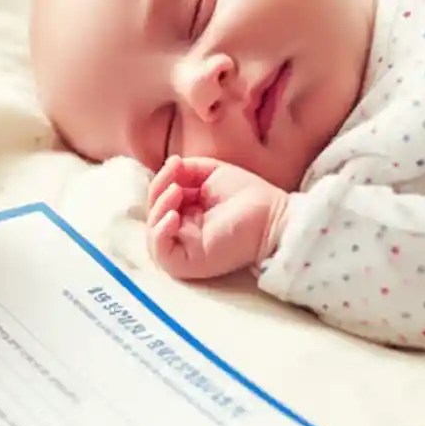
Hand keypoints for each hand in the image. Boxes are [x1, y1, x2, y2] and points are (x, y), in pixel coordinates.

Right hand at [145, 156, 288, 279]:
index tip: (176, 162)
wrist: (272, 217)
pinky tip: (174, 216)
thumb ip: (187, 169)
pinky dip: (160, 232)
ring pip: (152, 232)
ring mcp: (183, 248)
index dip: (162, 181)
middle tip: (175, 177)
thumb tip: (169, 165)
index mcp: (187, 212)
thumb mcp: (212, 172)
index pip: (160, 199)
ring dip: (159, 208)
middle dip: (158, 191)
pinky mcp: (186, 263)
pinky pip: (160, 251)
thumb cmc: (248, 196)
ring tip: (176, 191)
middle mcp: (182, 232)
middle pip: (153, 213)